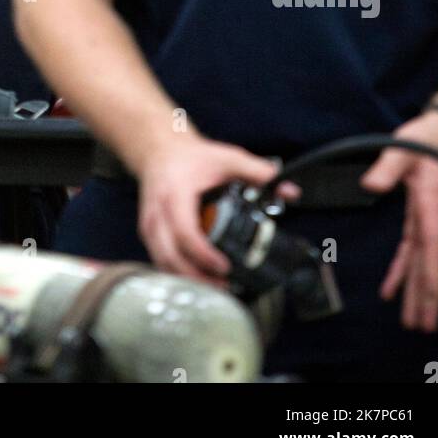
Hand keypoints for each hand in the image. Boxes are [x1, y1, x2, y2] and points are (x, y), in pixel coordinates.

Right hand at [138, 131, 289, 281]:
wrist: (158, 151)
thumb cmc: (191, 157)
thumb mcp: (226, 158)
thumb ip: (257, 172)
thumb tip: (289, 190)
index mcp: (175, 194)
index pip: (184, 231)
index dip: (203, 254)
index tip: (225, 267)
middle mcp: (158, 213)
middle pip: (170, 255)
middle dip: (197, 277)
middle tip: (225, 286)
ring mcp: (149, 225)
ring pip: (163, 263)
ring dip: (188, 279)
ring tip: (217, 287)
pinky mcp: (148, 234)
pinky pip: (160, 260)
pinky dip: (178, 274)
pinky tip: (199, 278)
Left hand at [360, 111, 437, 331]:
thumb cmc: (427, 138)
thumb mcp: (403, 146)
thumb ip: (387, 165)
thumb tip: (370, 185)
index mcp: (430, 202)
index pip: (432, 245)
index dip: (431, 275)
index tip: (430, 300)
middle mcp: (433, 217)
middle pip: (431, 262)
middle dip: (427, 295)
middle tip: (423, 326)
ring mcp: (429, 219)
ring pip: (424, 261)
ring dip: (418, 290)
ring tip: (413, 320)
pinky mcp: (422, 217)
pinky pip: (414, 250)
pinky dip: (404, 270)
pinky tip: (393, 288)